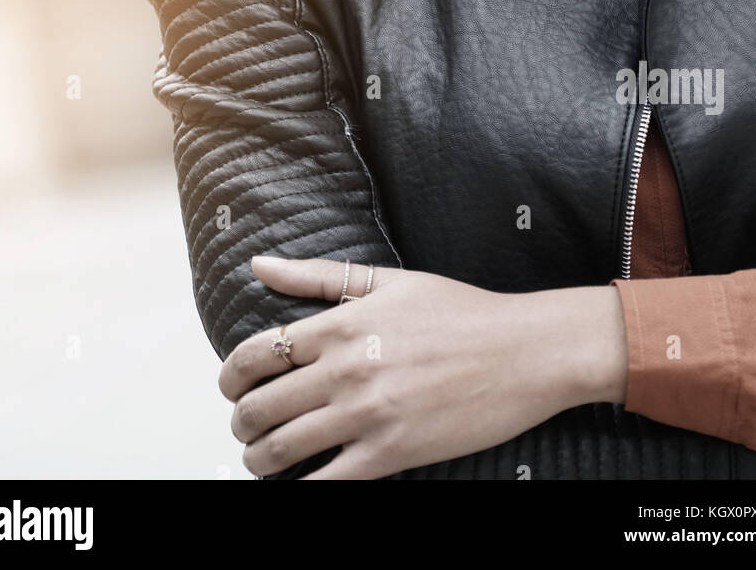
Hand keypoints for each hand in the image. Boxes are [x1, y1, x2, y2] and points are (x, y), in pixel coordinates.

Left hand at [219, 255, 627, 479]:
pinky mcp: (391, 453)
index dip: (230, 378)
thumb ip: (317, 276)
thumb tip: (259, 265)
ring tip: (265, 459)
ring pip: (280, 451)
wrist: (524, 351)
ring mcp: (366, 414)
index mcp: (340, 324)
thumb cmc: (460, 312)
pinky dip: (300, 490)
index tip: (232, 388)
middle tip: (247, 428)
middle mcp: (345, 368)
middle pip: (258, 407)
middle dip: (241, 424)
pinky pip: (325, 484)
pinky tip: (300, 484)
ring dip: (259, 460)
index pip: (255, 354)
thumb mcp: (387, 281)